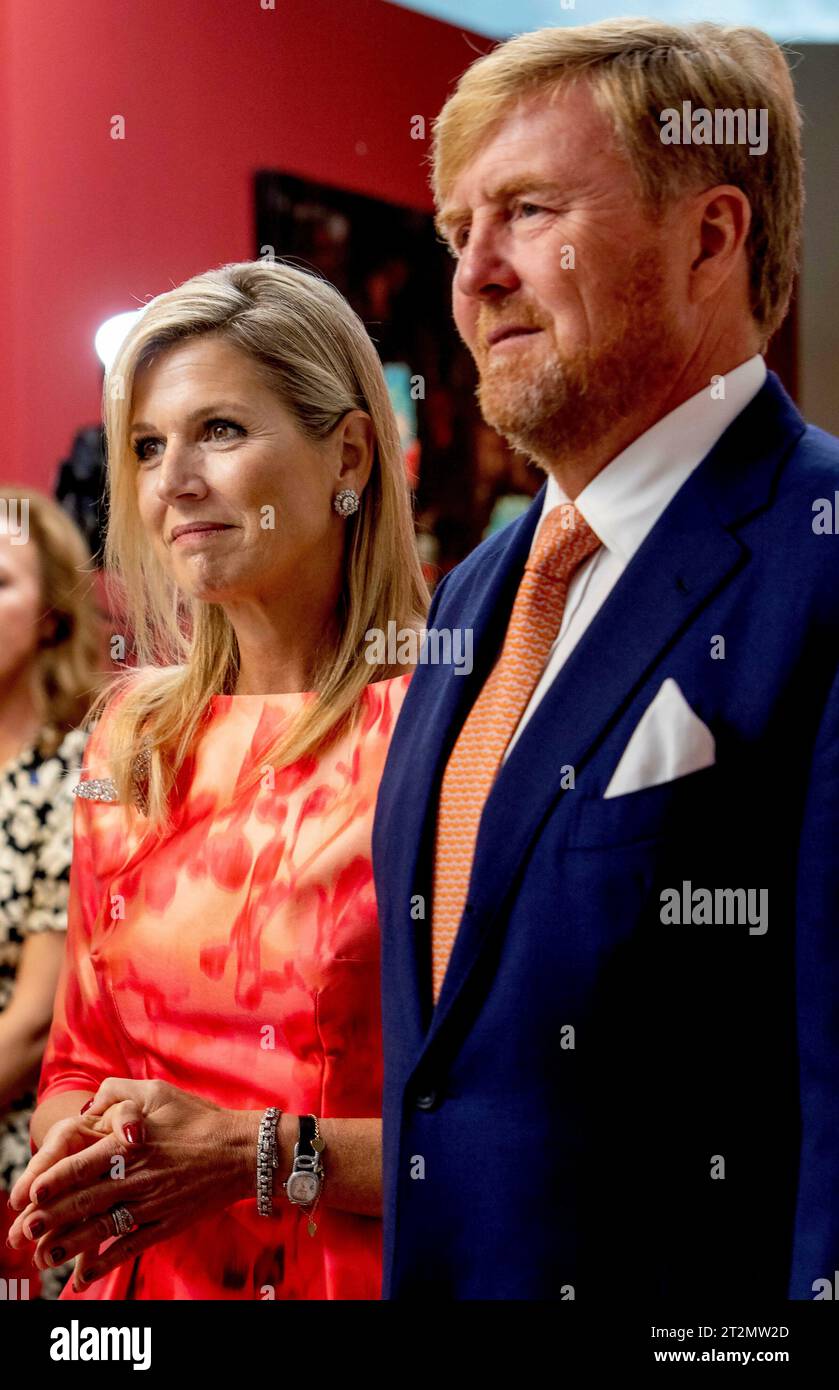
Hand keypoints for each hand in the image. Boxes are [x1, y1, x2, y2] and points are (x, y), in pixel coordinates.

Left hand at [6, 1077, 259, 1290]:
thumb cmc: (200, 1118)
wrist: (242, 1152)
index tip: (31, 1193)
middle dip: (51, 1217)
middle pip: (86, 1201)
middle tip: (23, 1230)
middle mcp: (138, 1178)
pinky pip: (130, 1247)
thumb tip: (91, 1103)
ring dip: (70, 1244)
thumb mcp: (160, 1092)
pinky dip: (106, 1262)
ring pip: (103, 1228)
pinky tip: (84, 1275)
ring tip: (43, 1255)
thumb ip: (121, 1092)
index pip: (84, 1166)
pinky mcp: (166, 1224)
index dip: (55, 1181)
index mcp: (132, 1145)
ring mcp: (152, 1204)